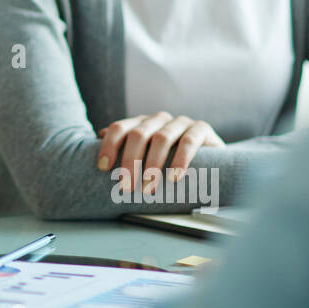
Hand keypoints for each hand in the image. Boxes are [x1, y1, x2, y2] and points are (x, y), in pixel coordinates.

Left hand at [95, 111, 224, 194]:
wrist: (213, 160)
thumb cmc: (171, 161)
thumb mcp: (146, 157)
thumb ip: (124, 150)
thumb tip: (95, 140)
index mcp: (141, 124)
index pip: (119, 128)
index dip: (109, 146)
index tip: (102, 167)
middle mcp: (159, 120)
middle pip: (138, 134)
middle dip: (129, 161)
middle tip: (126, 186)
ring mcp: (180, 122)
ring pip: (161, 138)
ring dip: (152, 164)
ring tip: (148, 187)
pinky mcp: (202, 129)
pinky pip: (189, 141)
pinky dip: (180, 160)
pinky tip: (174, 177)